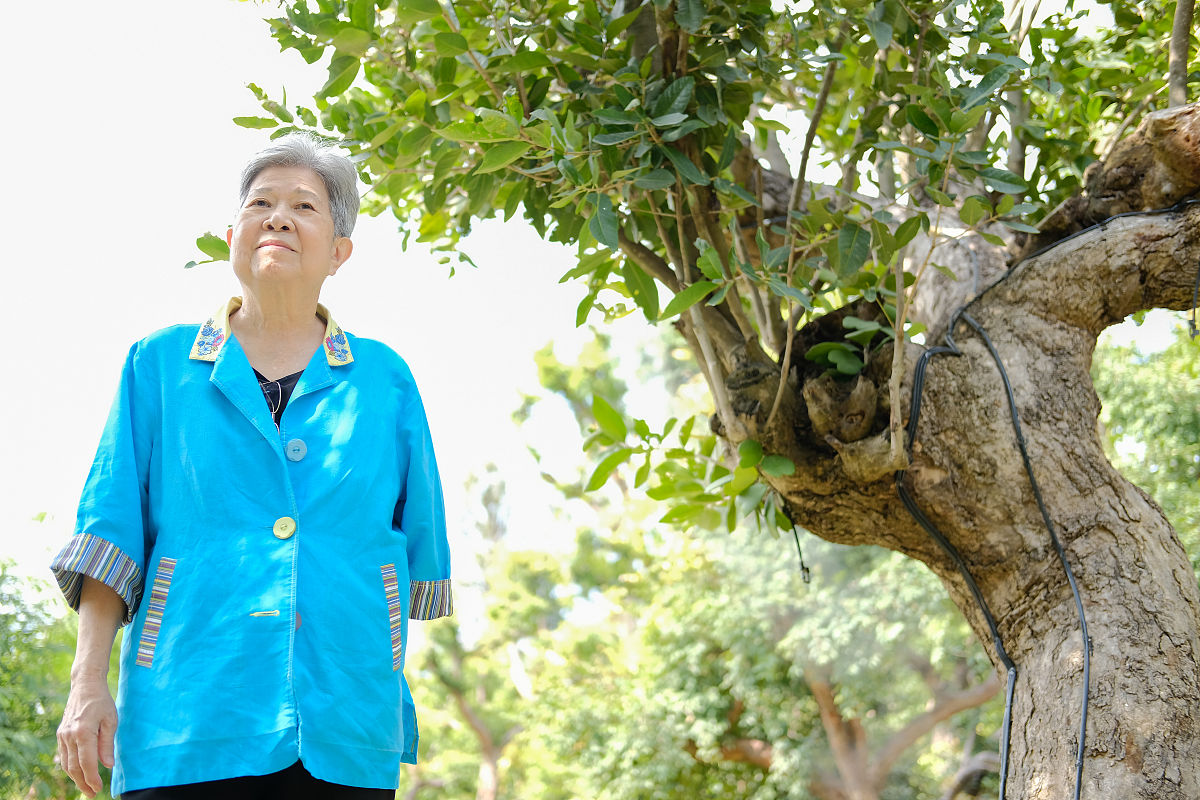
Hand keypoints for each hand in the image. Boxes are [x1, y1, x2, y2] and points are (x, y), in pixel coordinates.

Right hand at [57, 675, 116, 797]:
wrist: (85, 686)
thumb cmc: (102, 702)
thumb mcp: (111, 721)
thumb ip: (107, 744)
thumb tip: (108, 765)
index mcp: (83, 732)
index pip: (87, 762)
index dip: (92, 778)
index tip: (98, 788)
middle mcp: (69, 736)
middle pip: (74, 767)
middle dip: (83, 783)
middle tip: (92, 794)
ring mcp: (62, 735)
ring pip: (67, 763)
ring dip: (76, 778)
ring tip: (86, 787)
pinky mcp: (61, 734)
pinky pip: (64, 756)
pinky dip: (71, 767)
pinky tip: (79, 773)